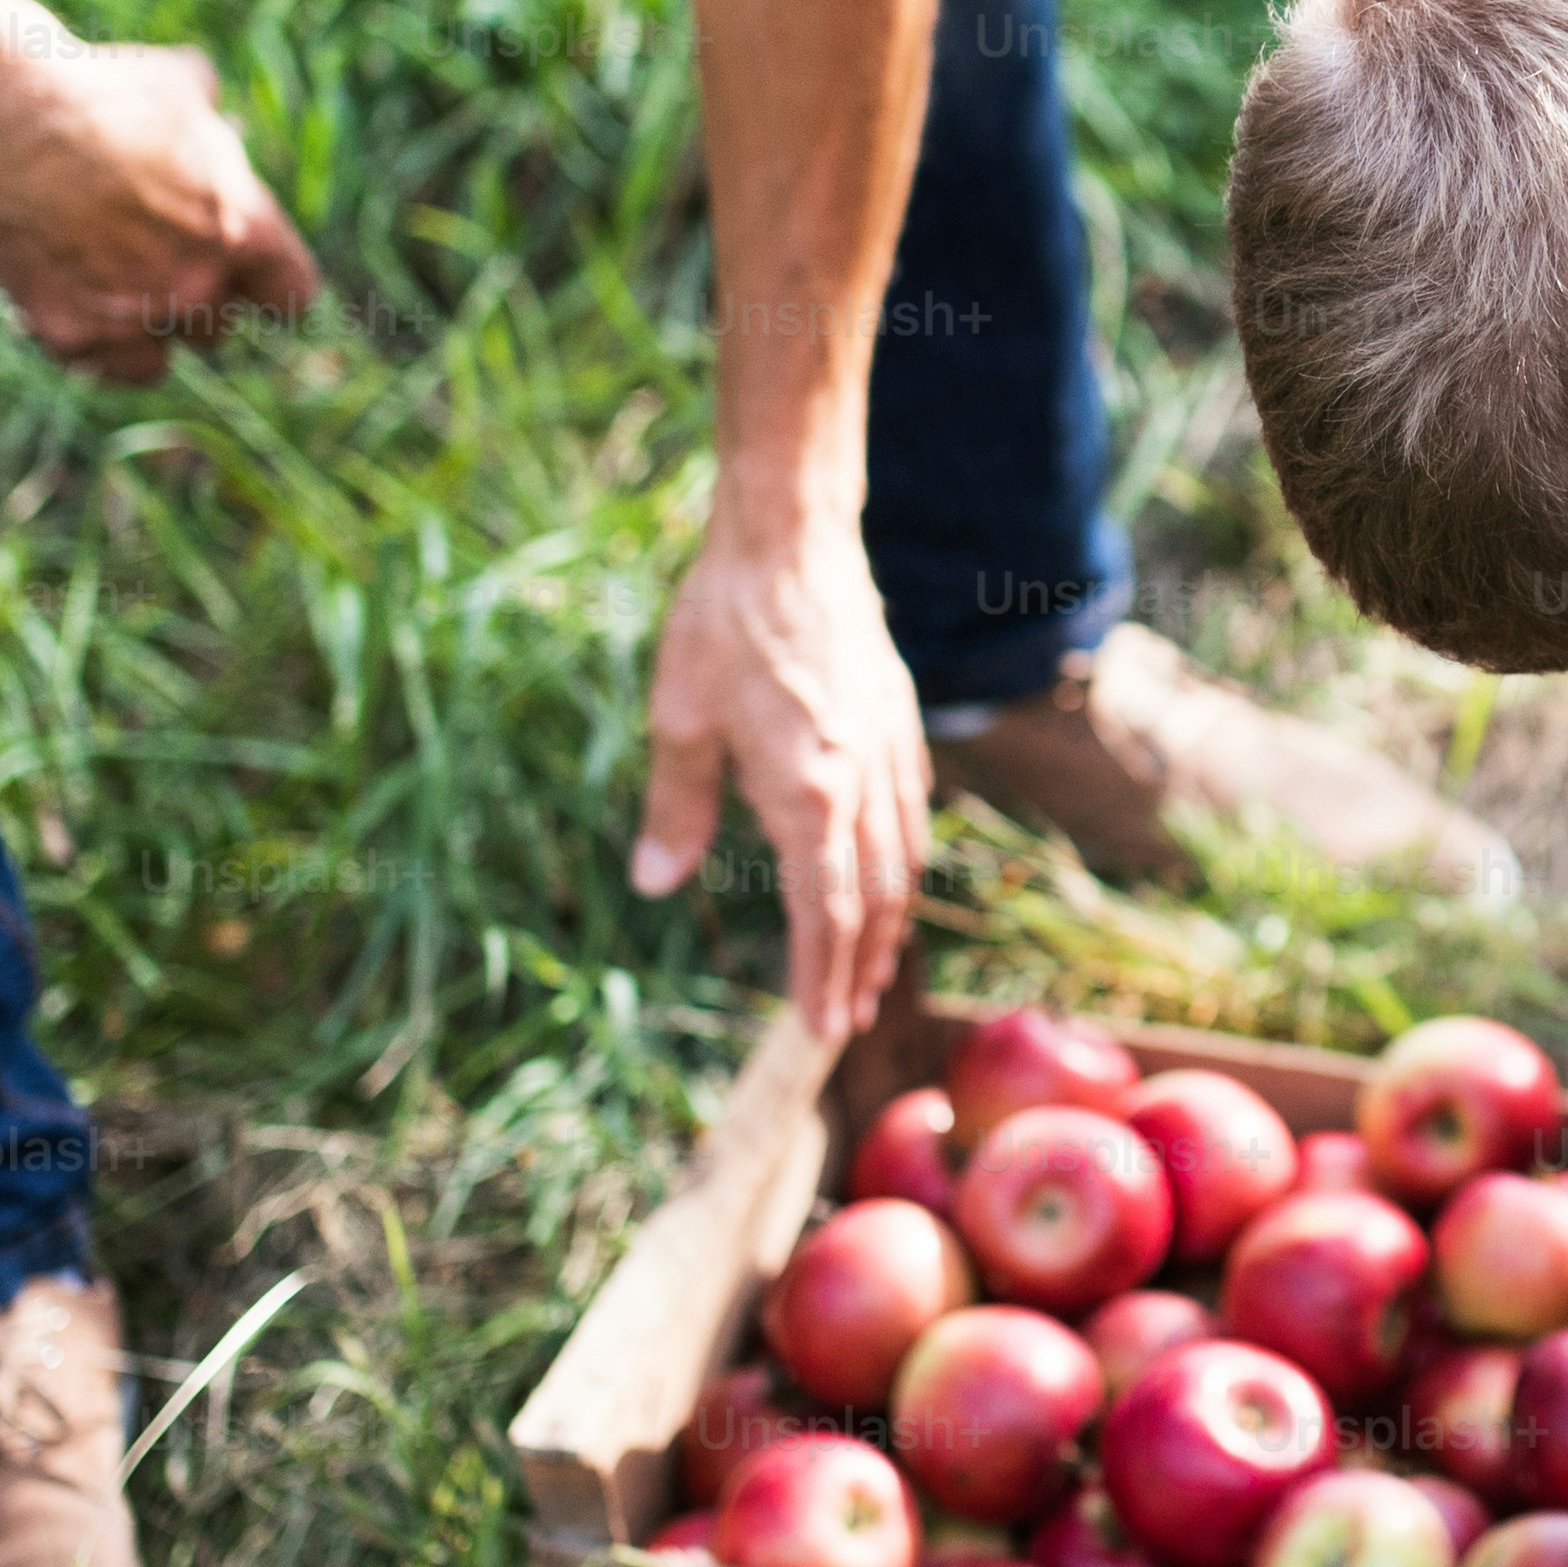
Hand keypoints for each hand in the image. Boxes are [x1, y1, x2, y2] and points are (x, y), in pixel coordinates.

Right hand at [0, 40, 320, 382]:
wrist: (9, 118)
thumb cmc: (102, 91)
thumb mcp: (182, 85)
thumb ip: (209, 115)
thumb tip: (212, 110)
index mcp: (244, 233)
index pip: (292, 294)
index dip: (269, 286)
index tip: (251, 280)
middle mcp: (199, 288)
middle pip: (217, 326)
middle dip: (193, 298)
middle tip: (157, 264)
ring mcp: (134, 318)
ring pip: (159, 361)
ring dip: (145, 332)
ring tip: (116, 297)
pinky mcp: (68, 333)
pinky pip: (96, 365)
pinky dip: (89, 344)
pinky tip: (75, 311)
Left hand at [633, 500, 933, 1036]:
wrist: (792, 539)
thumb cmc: (724, 623)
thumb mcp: (679, 718)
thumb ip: (676, 808)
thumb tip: (655, 883)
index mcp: (809, 791)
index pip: (826, 910)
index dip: (821, 975)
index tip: (817, 1027)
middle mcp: (863, 783)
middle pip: (876, 900)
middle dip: (859, 968)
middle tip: (842, 1022)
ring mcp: (892, 753)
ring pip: (905, 862)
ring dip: (887, 925)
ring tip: (867, 968)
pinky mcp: (900, 725)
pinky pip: (911, 817)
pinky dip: (902, 866)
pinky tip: (885, 878)